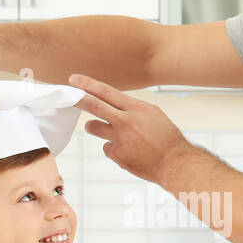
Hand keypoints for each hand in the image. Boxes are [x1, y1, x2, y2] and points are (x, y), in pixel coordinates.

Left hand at [70, 73, 191, 184]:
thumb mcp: (152, 114)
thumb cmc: (166, 137)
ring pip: (93, 127)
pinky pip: (106, 147)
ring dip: (94, 127)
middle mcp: (126, 121)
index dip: (88, 85)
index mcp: (136, 108)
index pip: (107, 92)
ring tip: (109, 131)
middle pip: (94, 106)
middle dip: (78, 99)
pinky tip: (129, 152)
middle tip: (67, 95)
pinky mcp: (117, 155)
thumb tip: (113, 105)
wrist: (175, 162)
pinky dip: (114, 148)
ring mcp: (120, 139)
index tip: (74, 80)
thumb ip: (131, 108)